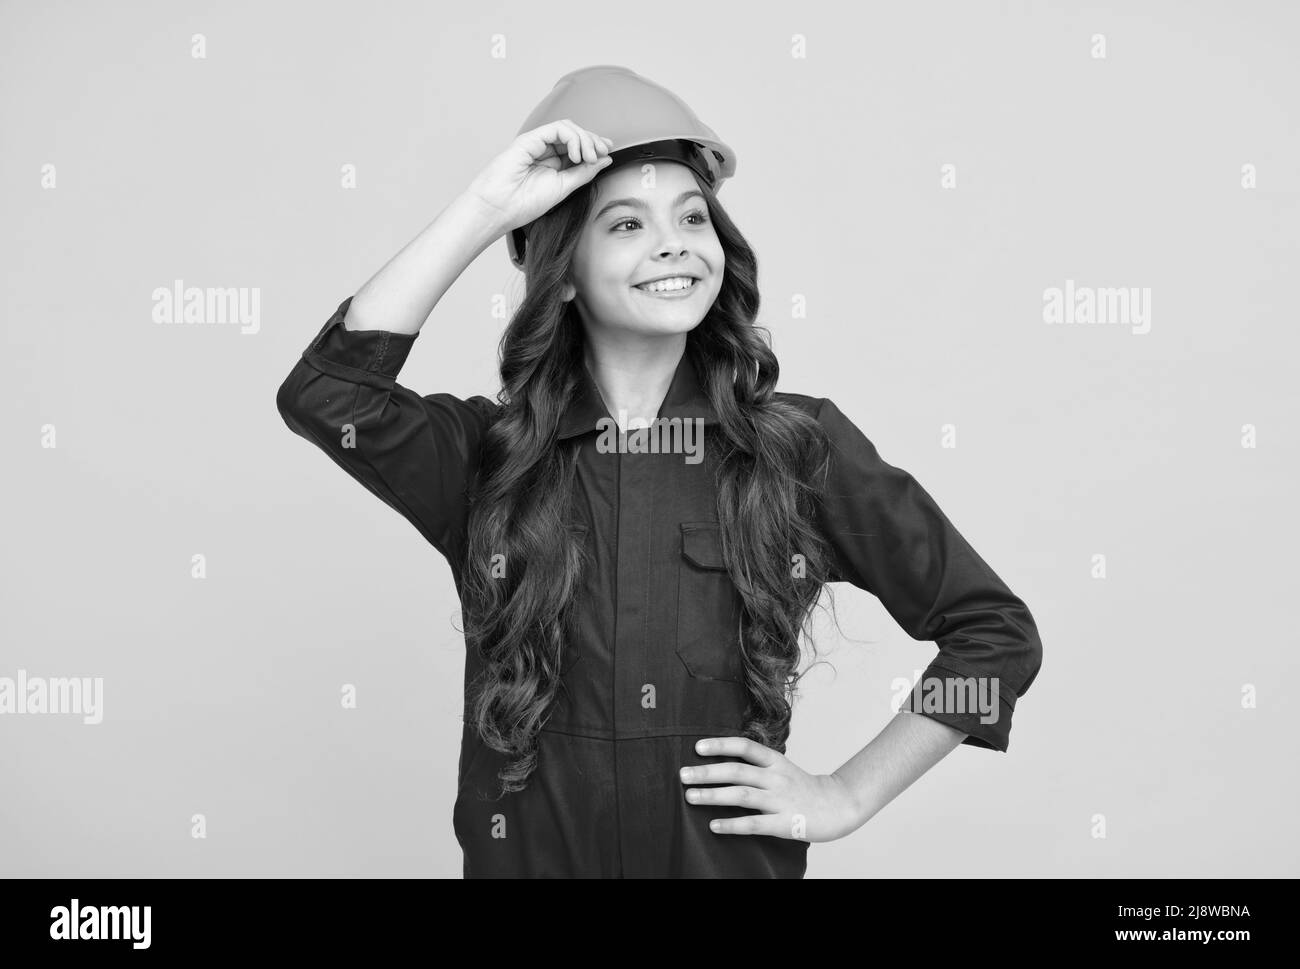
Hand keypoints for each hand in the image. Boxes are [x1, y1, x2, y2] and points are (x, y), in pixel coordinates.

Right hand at [465, 120, 614, 235]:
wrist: (498, 209)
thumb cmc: (522, 203)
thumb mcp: (563, 188)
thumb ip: (583, 173)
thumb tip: (603, 160)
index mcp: (552, 164)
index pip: (578, 147)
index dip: (594, 146)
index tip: (607, 153)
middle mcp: (544, 151)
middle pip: (575, 134)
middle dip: (593, 140)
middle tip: (602, 152)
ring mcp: (537, 144)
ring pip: (568, 128)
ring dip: (584, 139)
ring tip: (588, 157)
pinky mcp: (530, 139)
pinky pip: (557, 128)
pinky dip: (572, 137)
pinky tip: (576, 154)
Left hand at [679, 737, 863, 842]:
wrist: (837, 806)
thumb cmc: (802, 788)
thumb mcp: (782, 768)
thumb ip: (757, 765)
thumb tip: (721, 761)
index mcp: (776, 761)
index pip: (745, 747)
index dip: (720, 745)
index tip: (697, 747)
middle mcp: (776, 777)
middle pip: (737, 771)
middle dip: (707, 772)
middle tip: (682, 774)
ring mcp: (780, 800)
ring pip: (741, 795)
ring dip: (713, 795)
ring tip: (690, 796)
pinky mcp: (783, 823)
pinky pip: (753, 823)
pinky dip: (731, 824)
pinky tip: (713, 825)